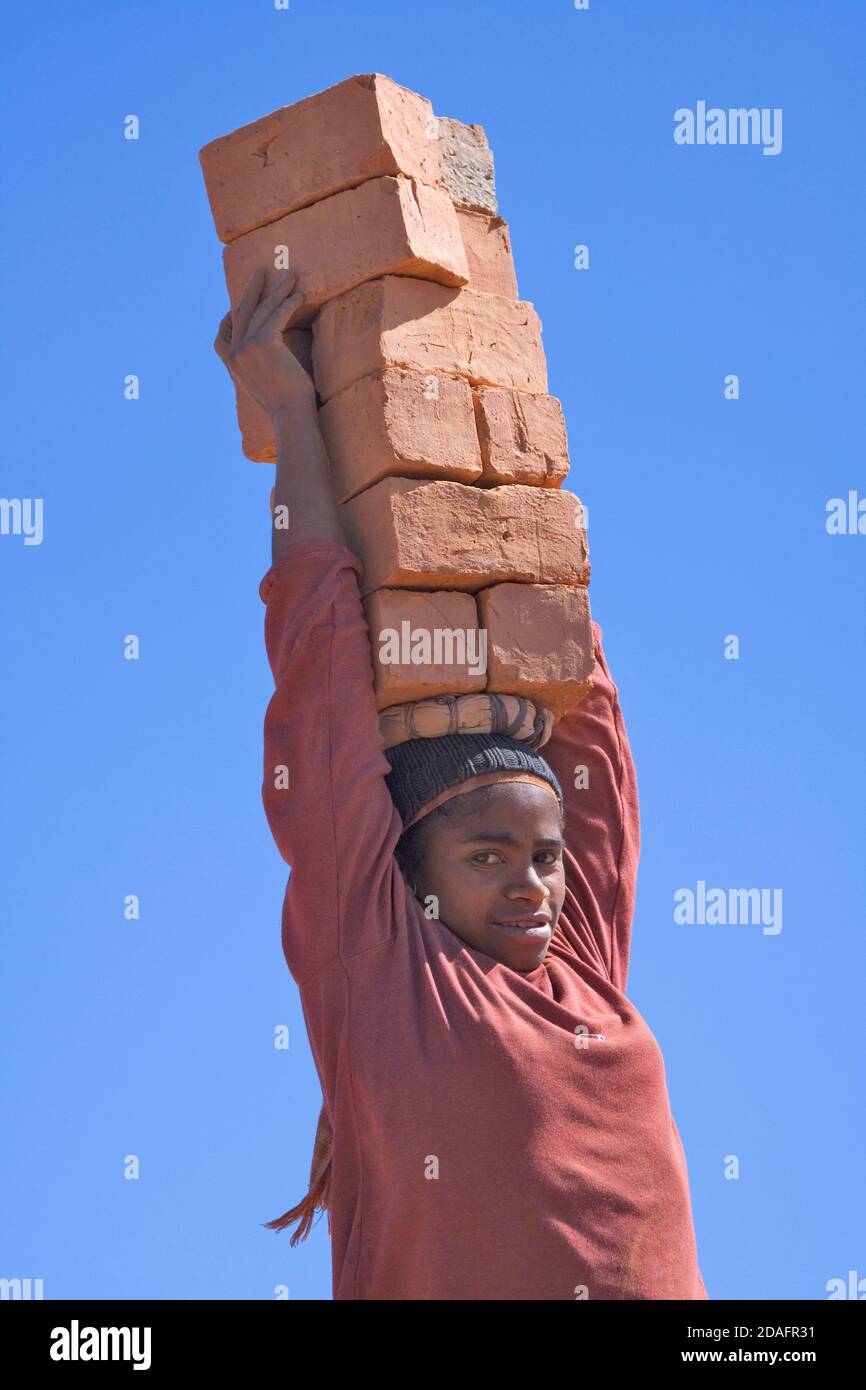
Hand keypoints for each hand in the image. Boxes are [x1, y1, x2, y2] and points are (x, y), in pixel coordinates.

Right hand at [213, 268, 314, 417]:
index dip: (231, 316)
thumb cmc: (286, 403)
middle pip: (241, 312)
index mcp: (231, 365)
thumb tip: (269, 352)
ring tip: (290, 276)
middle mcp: (233, 354)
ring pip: (261, 310)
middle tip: (261, 271)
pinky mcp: (263, 343)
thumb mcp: (264, 382)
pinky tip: (300, 295)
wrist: (290, 415)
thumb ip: (258, 366)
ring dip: (277, 290)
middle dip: (252, 289)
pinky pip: (277, 315)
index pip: (223, 335)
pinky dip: (289, 303)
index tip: (239, 302)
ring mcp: (245, 347)